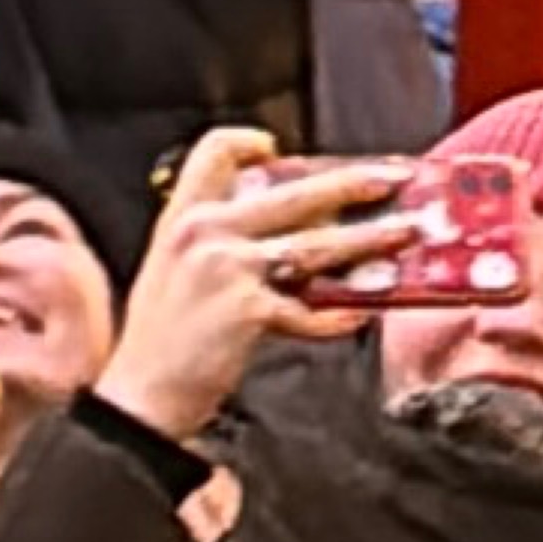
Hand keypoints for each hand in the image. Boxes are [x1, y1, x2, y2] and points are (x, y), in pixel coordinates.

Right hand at [96, 124, 407, 454]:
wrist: (139, 398)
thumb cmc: (161, 344)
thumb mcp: (175, 273)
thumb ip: (219, 245)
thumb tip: (287, 237)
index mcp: (182, 218)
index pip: (214, 152)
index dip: (249, 143)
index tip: (278, 149)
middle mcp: (204, 233)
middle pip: (291, 193)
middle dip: (350, 183)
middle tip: (394, 178)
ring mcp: (228, 269)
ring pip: (315, 245)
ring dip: (367, 240)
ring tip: (403, 235)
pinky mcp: (249, 309)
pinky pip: (310, 308)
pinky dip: (339, 314)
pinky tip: (362, 314)